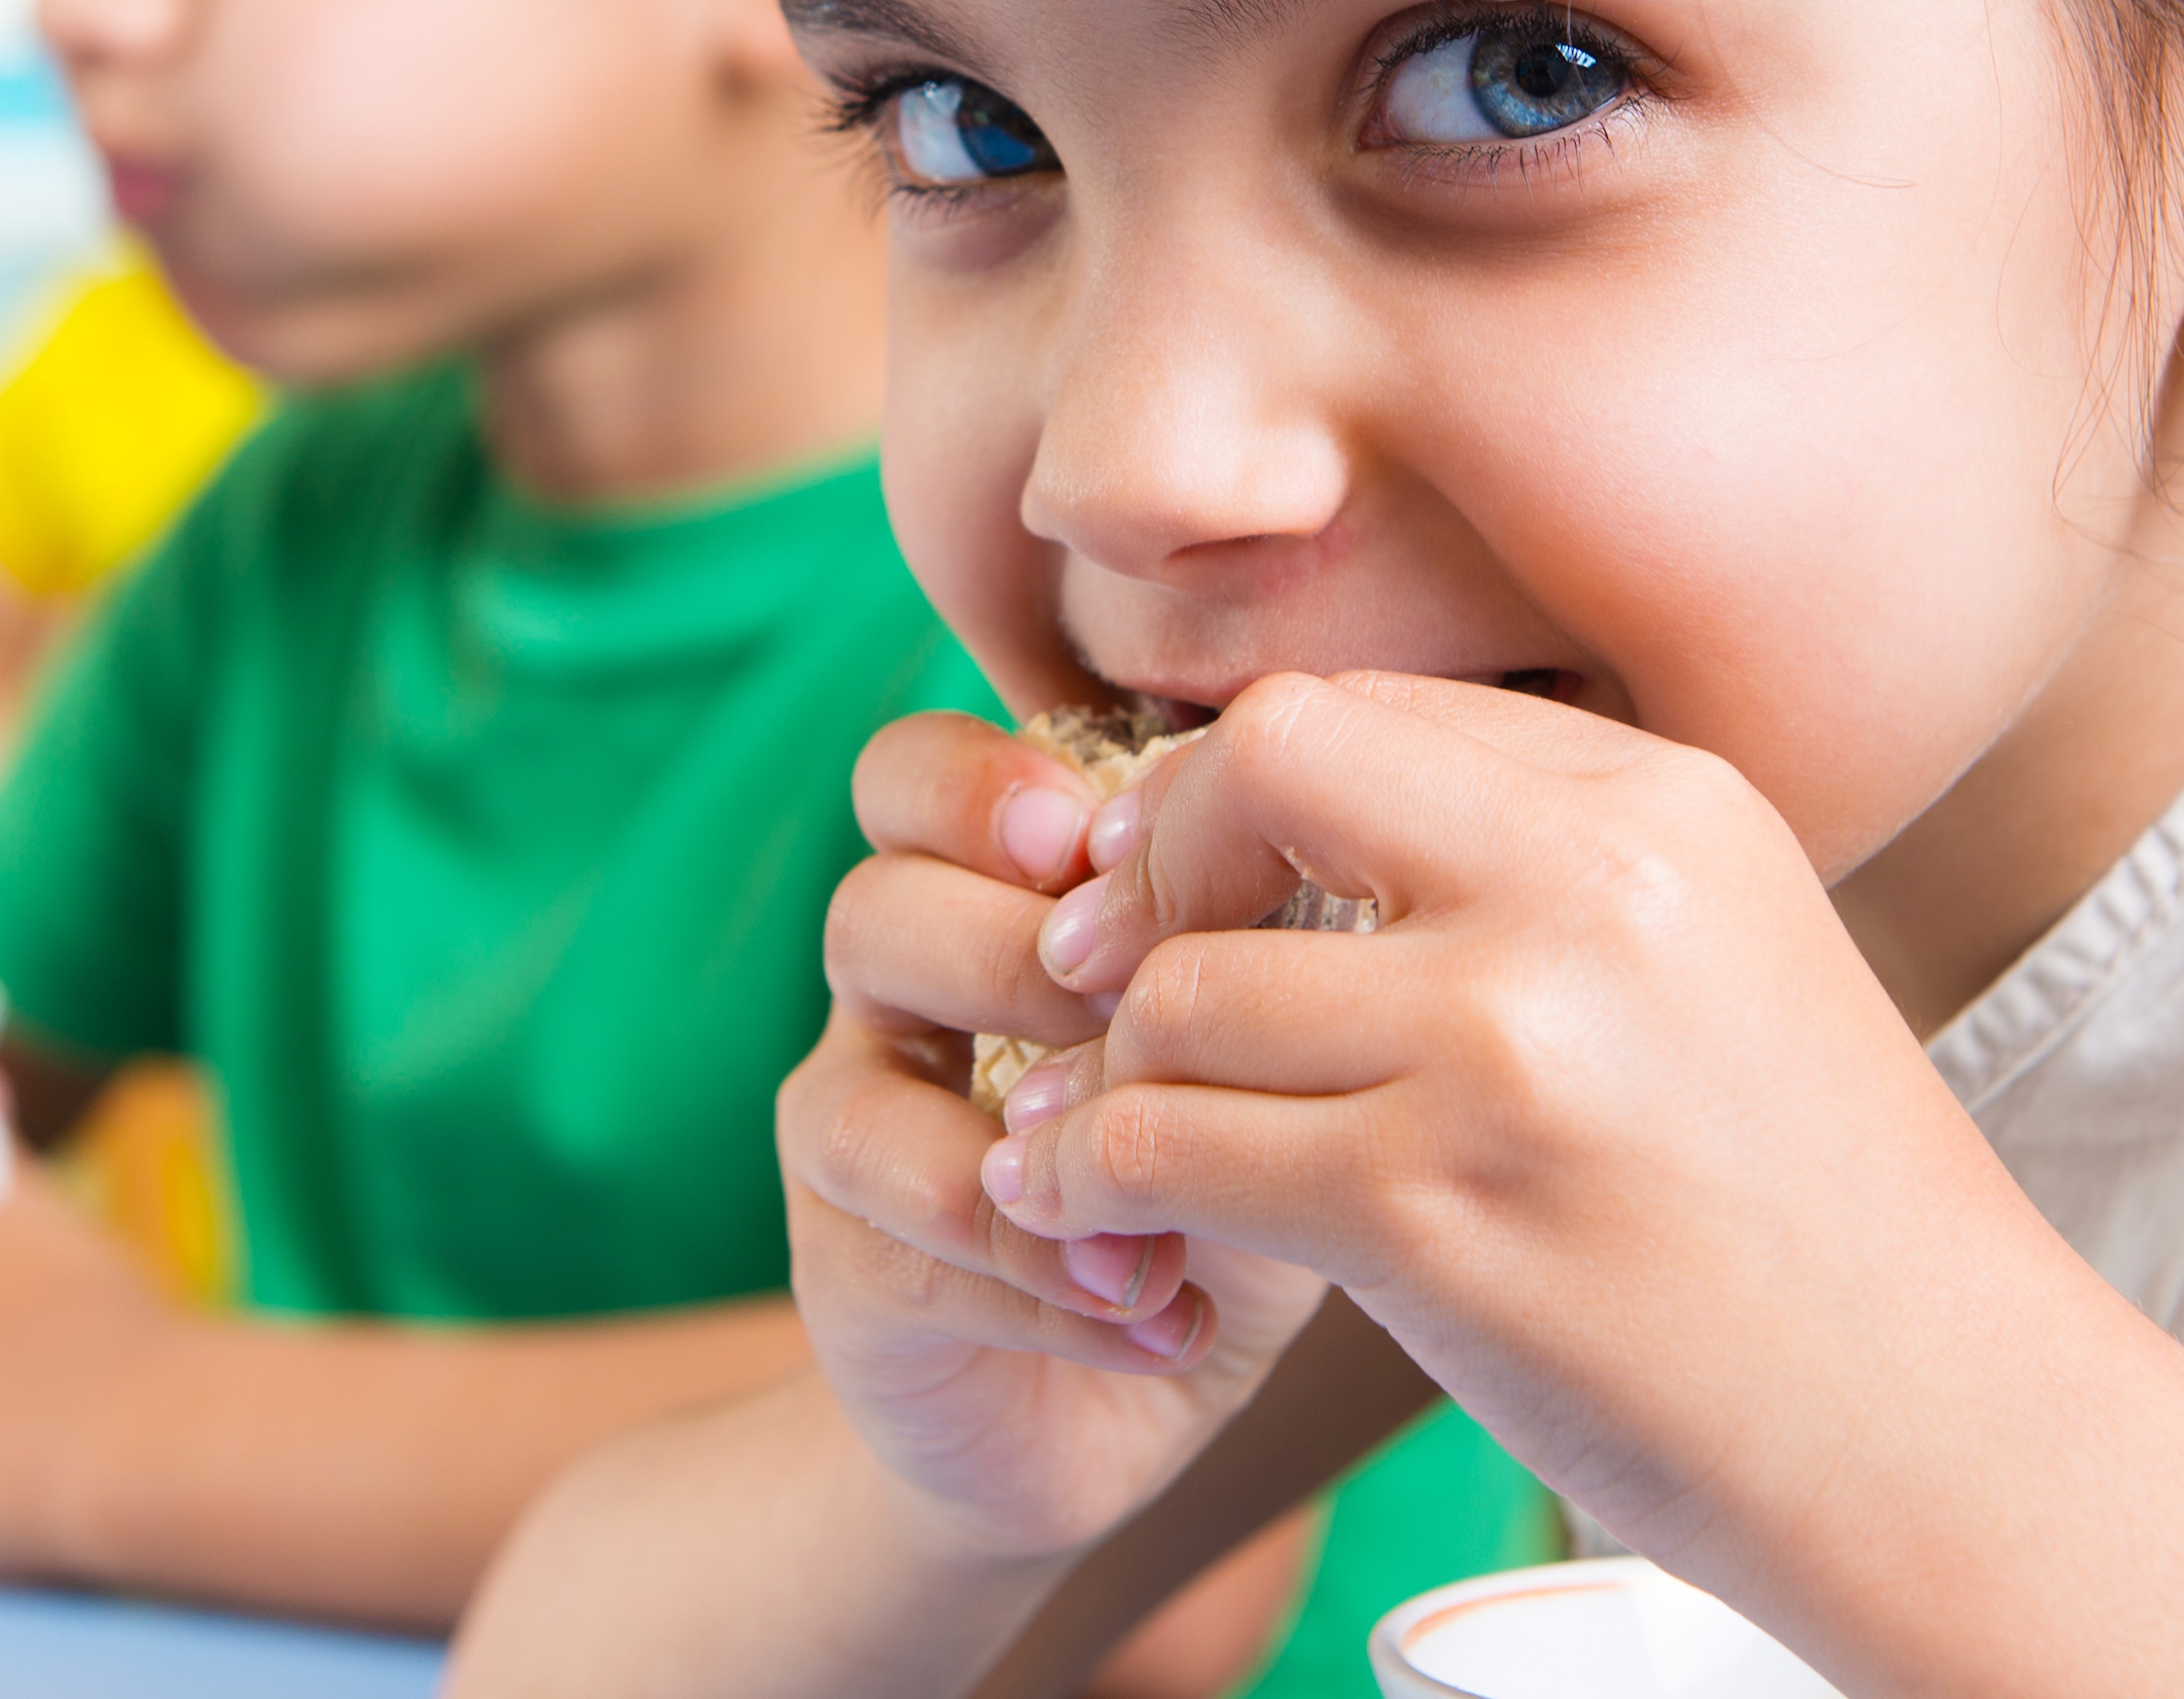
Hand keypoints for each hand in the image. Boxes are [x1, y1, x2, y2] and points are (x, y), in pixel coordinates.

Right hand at [775, 711, 1326, 1568]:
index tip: (1098, 842)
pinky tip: (1167, 1315)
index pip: (914, 779)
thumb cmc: (1213, 1182)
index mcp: (980, 899)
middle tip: (1138, 1016)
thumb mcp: (1259, 1054)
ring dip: (1027, 1134)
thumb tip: (1335, 880)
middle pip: (875, 908)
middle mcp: (894, 995)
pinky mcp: (848, 1269)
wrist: (1118, 1406)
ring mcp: (857, 1129)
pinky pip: (910, 1247)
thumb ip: (1261, 957)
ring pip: (858, 1101)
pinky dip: (1048, 1281)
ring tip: (1162, 1204)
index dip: (981, 787)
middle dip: (1015, 953)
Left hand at [987, 672, 2050, 1588]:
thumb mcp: (1723, 963)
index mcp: (1666, 806)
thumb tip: (1291, 819)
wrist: (1956, 1440)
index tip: (1198, 885)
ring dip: (1112, 1073)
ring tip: (1103, 1136)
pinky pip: (1166, 1148)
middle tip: (1120, 970)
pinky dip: (1094, 1185)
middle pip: (1258, 762)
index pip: (1366, 707)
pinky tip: (1095, 1218)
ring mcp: (1508, 1048)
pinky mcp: (1435, 1213)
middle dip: (1157, 863)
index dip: (1240, 793)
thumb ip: (1542, 875)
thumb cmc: (1824, 1227)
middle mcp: (1588, 891)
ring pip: (1181, 988)